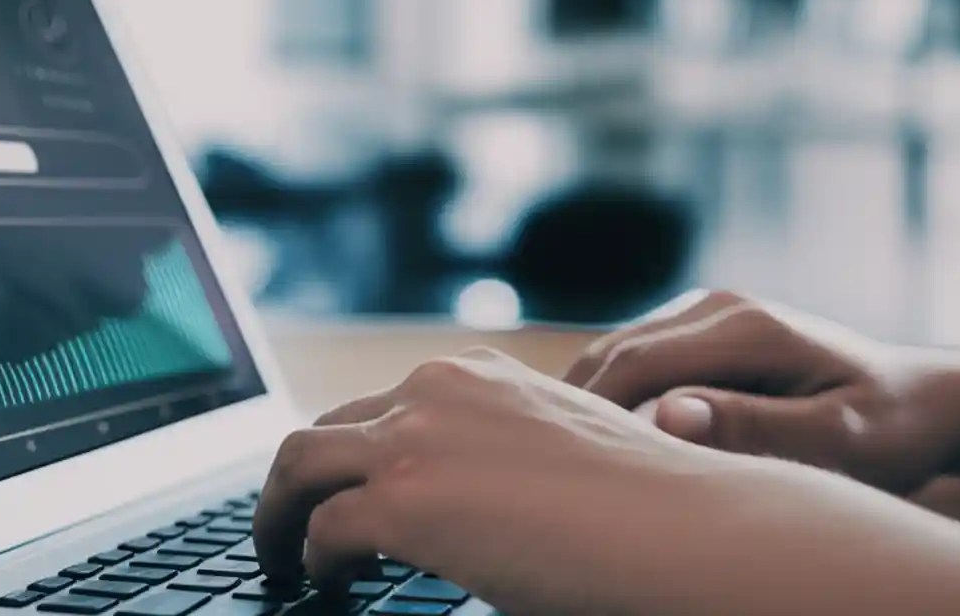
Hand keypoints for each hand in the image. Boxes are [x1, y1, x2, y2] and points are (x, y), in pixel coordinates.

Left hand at [252, 349, 731, 614]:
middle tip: (286, 523)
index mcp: (473, 377)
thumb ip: (498, 456)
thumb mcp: (553, 452)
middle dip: (295, 479)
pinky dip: (308, 557)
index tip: (330, 488)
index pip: (379, 406)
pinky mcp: (405, 499)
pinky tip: (322, 581)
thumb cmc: (642, 505)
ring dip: (277, 514)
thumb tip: (474, 501)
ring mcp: (415, 439)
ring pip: (298, 464)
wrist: (683, 527)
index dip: (345, 452)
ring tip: (277, 558)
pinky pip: (323, 529)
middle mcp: (435, 391)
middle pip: (323, 428)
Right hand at [565, 289, 950, 493]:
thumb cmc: (888, 428)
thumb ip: (755, 425)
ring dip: (593, 397)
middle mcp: (719, 305)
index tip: (574, 465)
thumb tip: (668, 415)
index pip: (636, 363)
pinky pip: (640, 355)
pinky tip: (612, 437)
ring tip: (575, 454)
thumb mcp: (838, 439)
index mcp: (746, 327)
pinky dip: (616, 392)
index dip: (594, 411)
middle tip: (555, 465)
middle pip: (616, 350)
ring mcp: (710, 310)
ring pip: (619, 350)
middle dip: (579, 404)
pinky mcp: (706, 327)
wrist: (920, 398)